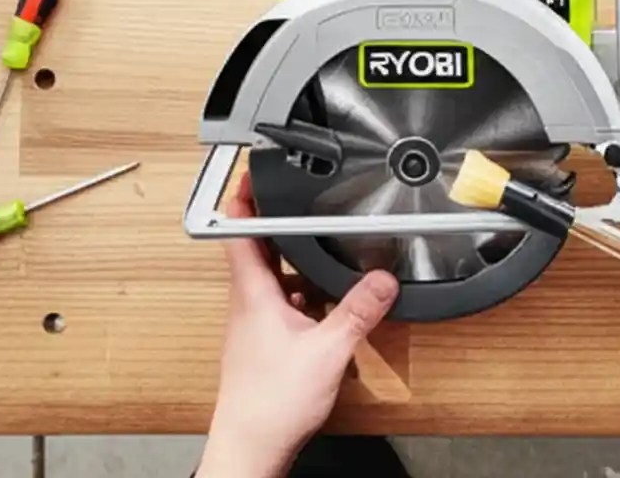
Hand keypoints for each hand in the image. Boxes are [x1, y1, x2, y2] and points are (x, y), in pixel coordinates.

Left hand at [197, 174, 399, 477]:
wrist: (251, 446)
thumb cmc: (271, 404)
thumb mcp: (328, 351)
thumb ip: (358, 311)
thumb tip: (381, 280)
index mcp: (253, 294)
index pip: (238, 231)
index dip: (242, 198)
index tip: (253, 173)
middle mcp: (248, 304)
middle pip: (257, 248)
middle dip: (280, 223)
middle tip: (300, 200)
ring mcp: (254, 324)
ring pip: (271, 276)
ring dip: (293, 259)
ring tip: (320, 245)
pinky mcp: (264, 342)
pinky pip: (282, 302)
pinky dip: (301, 291)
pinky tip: (324, 300)